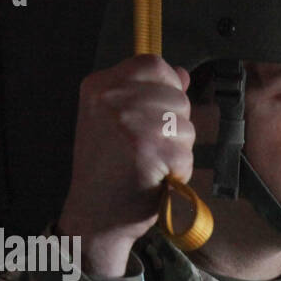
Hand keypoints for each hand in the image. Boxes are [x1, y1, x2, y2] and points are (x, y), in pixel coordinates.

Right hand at [58, 56, 193, 276]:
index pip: (154, 64)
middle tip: (150, 149)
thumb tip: (182, 74)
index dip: (168, 88)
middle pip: (176, 96)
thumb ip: (149, 94)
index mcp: (100, 86)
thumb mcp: (118, 122)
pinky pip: (186, 154)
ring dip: (178, 151)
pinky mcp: (147, 150)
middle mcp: (111, 99)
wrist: (95, 215)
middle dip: (175, 126)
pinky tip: (156, 178)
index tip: (158, 115)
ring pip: (186, 125)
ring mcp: (129, 123)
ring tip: (151, 164)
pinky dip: (179, 172)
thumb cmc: (109, 171)